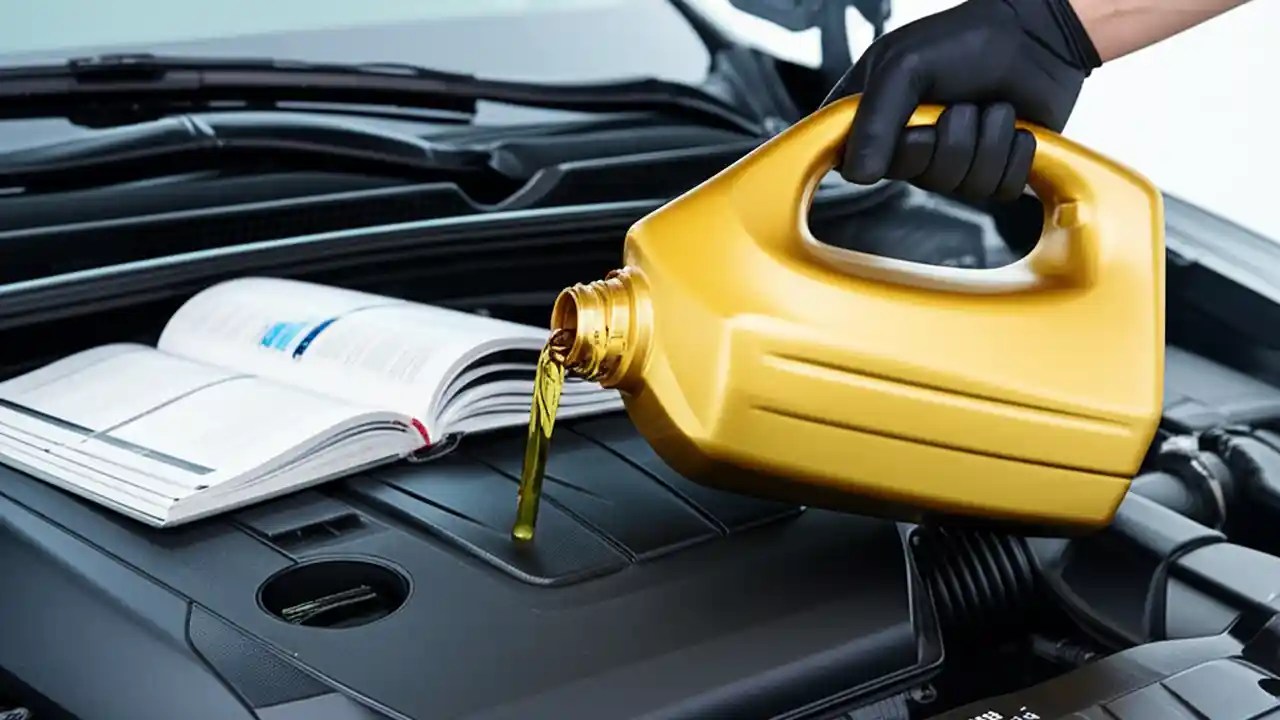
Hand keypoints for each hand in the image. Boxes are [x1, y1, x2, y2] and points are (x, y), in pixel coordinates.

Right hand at [824, 0, 1100, 201]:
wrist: (1037, 37)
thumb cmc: (965, 40)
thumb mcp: (903, 66)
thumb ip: (874, 119)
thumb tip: (857, 176)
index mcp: (874, 118)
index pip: (853, 163)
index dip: (879, 153)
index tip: (906, 125)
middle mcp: (907, 145)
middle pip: (913, 178)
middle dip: (946, 139)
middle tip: (958, 106)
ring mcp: (950, 162)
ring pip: (960, 187)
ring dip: (986, 141)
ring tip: (992, 108)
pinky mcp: (991, 173)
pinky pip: (998, 191)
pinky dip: (1013, 156)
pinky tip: (1015, 128)